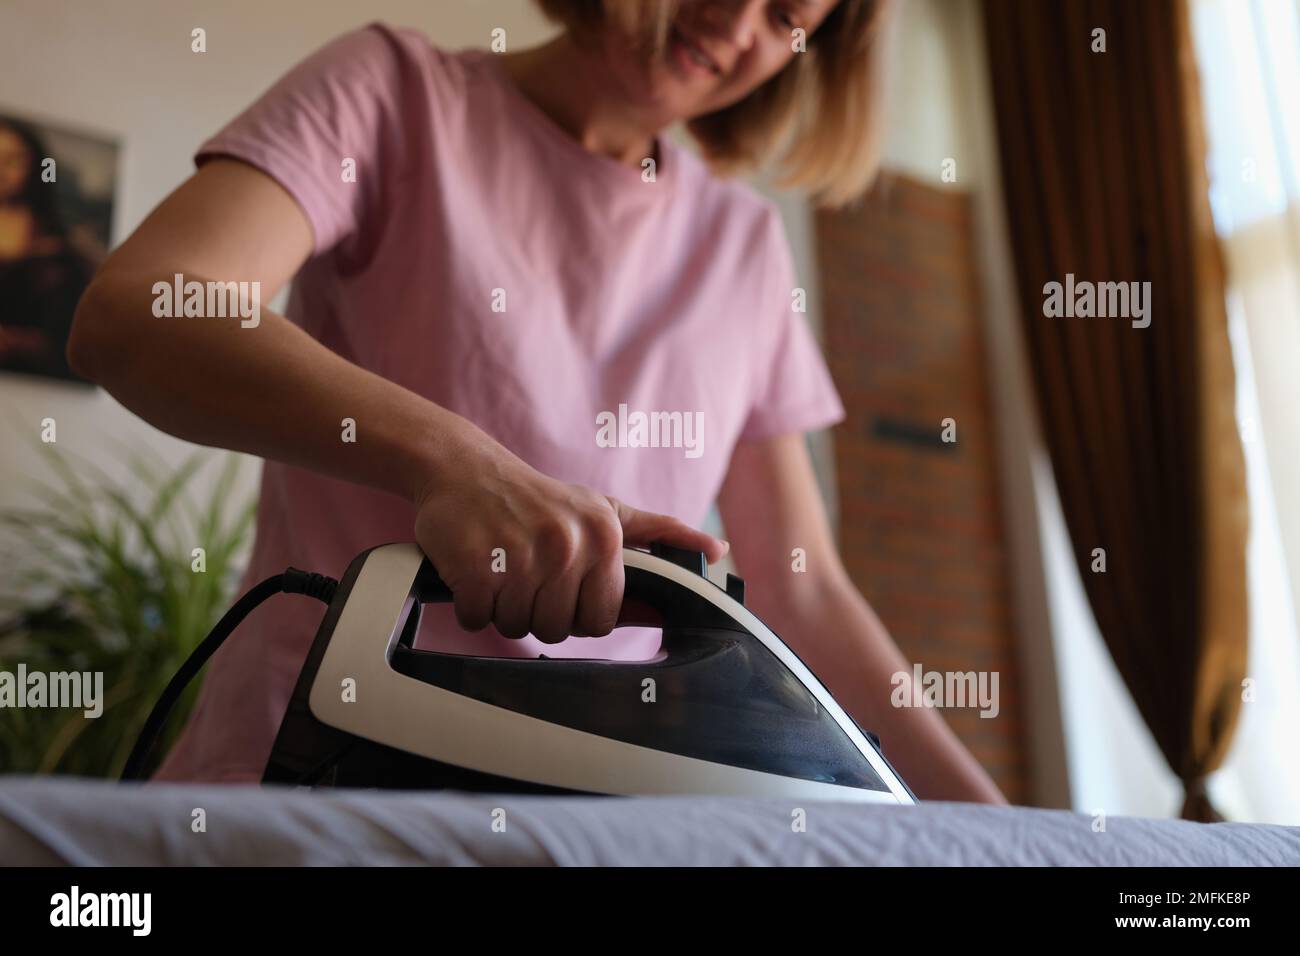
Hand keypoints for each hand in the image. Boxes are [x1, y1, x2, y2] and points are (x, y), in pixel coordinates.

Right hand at [412, 439, 727, 643]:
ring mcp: (520, 557)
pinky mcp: (475, 567)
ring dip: (502, 608)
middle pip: (556, 629)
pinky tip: (474, 570)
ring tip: (502, 567)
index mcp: (604, 536)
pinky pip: (477, 619)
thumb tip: (716, 551)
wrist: (464, 468)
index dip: (577, 611)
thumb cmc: (536, 497)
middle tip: (525, 573)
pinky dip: (470, 605)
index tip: (561, 585)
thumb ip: (661, 533)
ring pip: (516, 627)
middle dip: (537, 611)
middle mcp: (567, 545)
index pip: (601, 620)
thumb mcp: (605, 509)